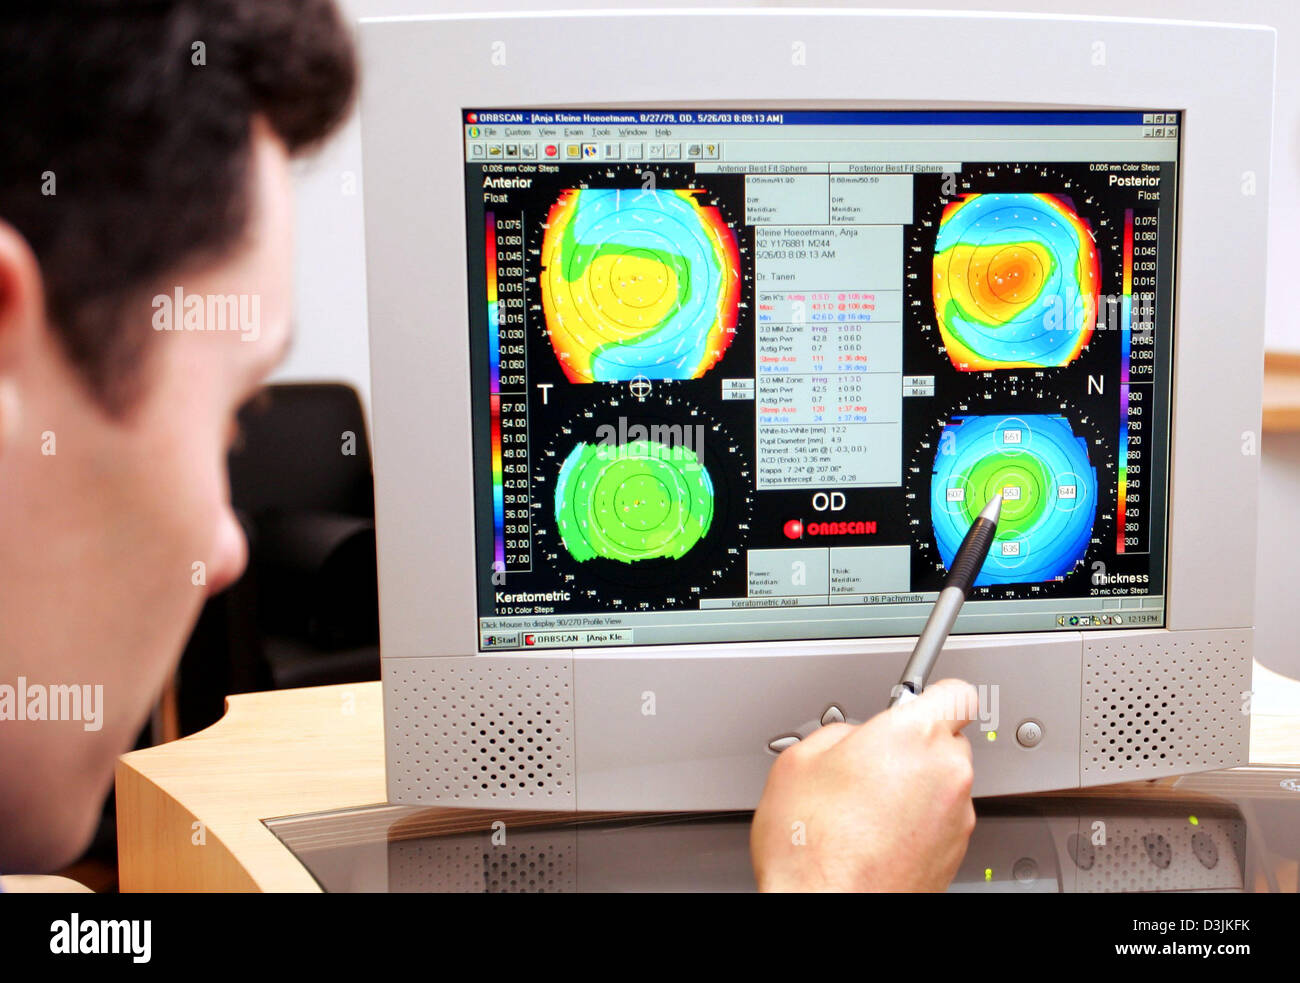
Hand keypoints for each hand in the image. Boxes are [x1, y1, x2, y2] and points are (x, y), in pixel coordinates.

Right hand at [750, 677, 977, 891]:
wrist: (824, 907)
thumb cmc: (812, 847)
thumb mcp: (798, 761)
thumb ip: (837, 733)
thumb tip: (850, 740)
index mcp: (912, 736)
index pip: (955, 693)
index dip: (931, 697)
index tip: (913, 705)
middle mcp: (945, 774)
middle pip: (947, 740)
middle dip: (913, 747)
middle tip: (871, 764)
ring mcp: (956, 818)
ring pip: (943, 784)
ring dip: (914, 789)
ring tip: (865, 810)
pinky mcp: (955, 855)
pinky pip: (941, 822)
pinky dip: (917, 824)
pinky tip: (875, 837)